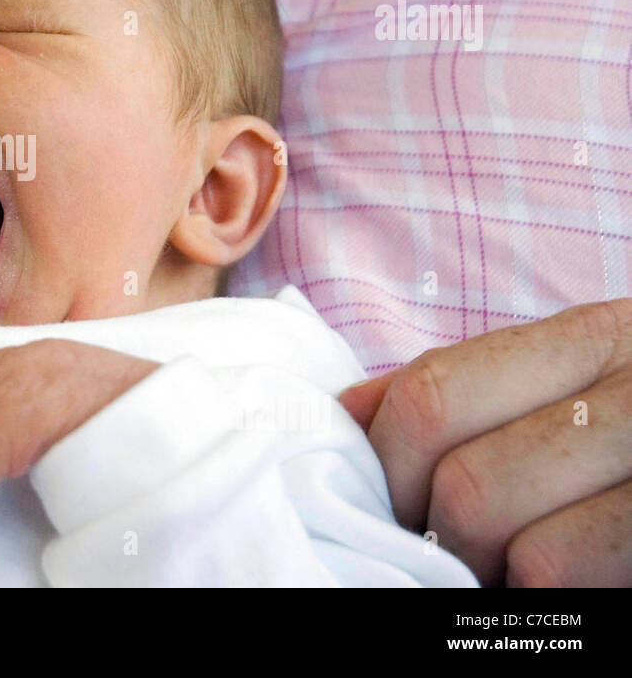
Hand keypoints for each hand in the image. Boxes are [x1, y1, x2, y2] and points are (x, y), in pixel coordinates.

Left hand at [337, 298, 631, 585]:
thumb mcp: (570, 381)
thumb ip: (467, 388)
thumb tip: (343, 412)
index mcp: (598, 339)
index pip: (433, 397)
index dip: (385, 463)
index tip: (389, 498)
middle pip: (469, 485)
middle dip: (440, 537)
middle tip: (453, 551)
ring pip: (529, 553)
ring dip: (495, 580)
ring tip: (506, 572)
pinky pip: (573, 582)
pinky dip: (543, 601)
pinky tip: (556, 585)